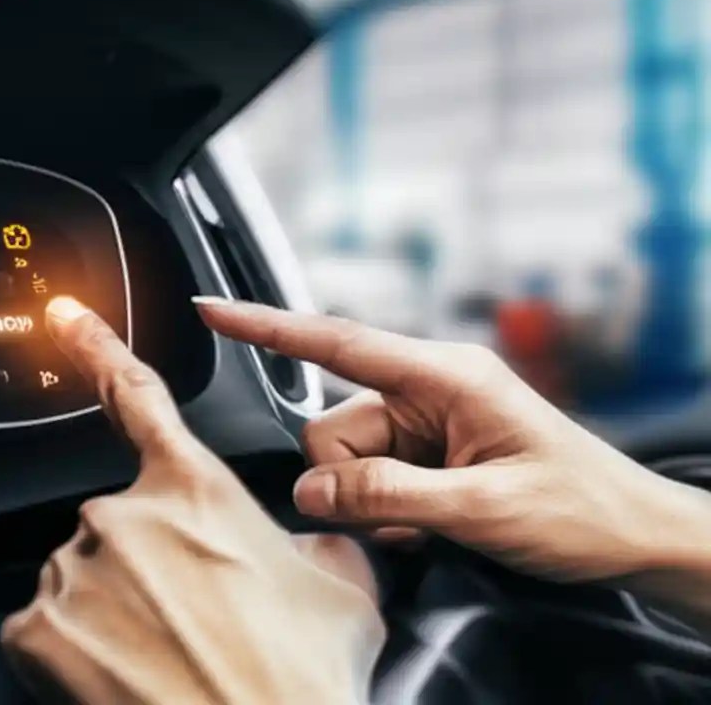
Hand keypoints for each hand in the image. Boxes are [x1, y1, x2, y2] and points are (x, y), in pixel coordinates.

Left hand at [2, 296, 385, 704]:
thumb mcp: (341, 587)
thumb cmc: (298, 681)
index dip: (95, 346)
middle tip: (195, 617)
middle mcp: (123, 517)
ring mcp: (72, 570)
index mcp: (194, 490)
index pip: (135, 396)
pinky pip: (47, 624)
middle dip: (153, 561)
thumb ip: (314, 534)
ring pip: (84, 573)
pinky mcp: (35, 628)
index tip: (61, 315)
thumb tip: (308, 533)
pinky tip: (123, 669)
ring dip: (118, 604)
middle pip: (122, 520)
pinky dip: (78, 647)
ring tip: (170, 650)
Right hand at [196, 298, 710, 590]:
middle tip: (405, 518)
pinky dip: (385, 513)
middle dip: (350, 479)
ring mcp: (427, 425)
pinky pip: (370, 481)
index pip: (338, 342)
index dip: (267, 325)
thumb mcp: (485, 506)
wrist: (634, 538)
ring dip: (371, 503)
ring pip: (347, 461)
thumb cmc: (583, 508)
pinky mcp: (428, 457)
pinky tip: (429, 528)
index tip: (212, 308)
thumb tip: (313, 489)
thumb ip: (390, 495)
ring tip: (431, 525)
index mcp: (447, 375)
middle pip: (333, 425)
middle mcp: (429, 391)